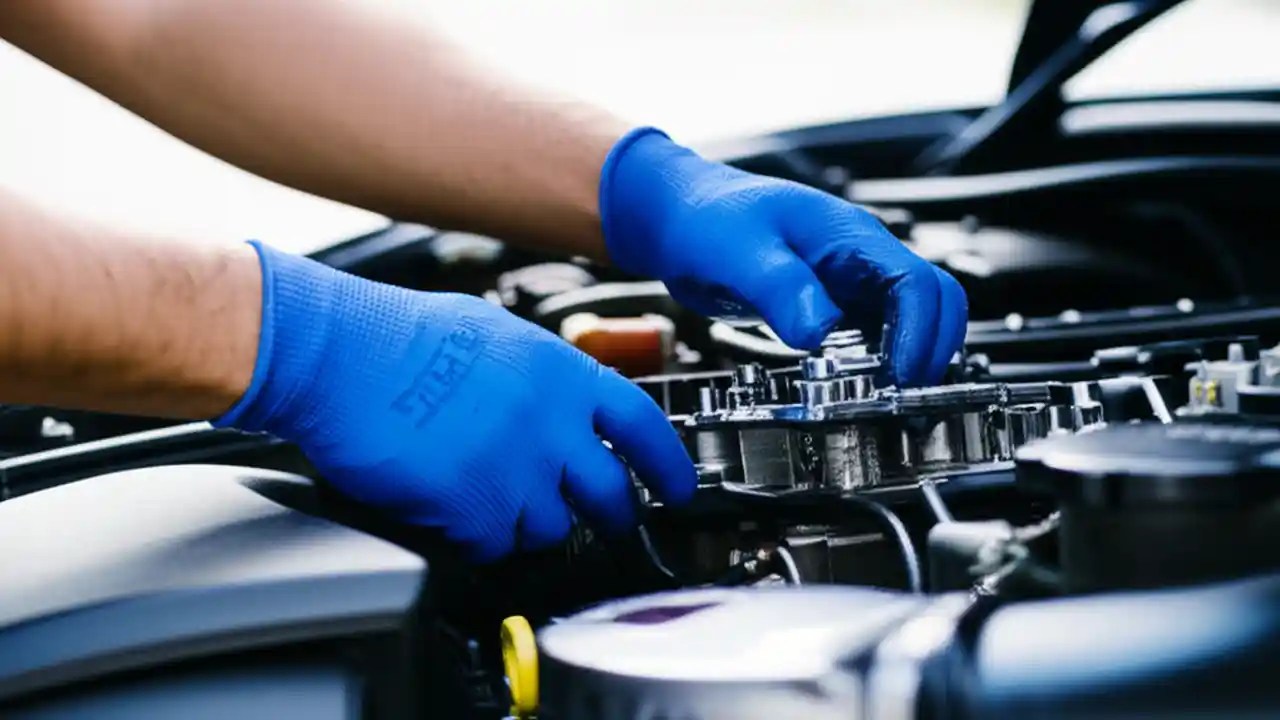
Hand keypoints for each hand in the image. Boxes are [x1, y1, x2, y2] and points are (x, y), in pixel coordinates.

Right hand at [216, 243, 695, 560]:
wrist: (339, 352)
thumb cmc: (400, 335)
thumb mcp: (496, 333)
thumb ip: (543, 376)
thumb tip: (563, 402)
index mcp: (562, 373)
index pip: (643, 427)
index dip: (669, 466)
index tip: (677, 490)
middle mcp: (551, 422)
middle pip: (611, 494)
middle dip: (612, 516)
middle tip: (604, 522)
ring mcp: (516, 468)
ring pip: (552, 528)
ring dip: (528, 522)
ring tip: (489, 494)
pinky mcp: (474, 507)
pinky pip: (495, 546)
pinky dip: (477, 537)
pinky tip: (452, 506)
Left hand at [599, 129, 967, 385]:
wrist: (680, 218)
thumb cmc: (706, 219)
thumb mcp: (737, 253)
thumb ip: (781, 288)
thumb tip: (820, 331)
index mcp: (850, 236)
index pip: (917, 283)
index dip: (919, 335)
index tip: (899, 379)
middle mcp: (861, 258)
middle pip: (936, 301)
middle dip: (932, 350)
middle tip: (907, 400)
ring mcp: (851, 281)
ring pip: (913, 320)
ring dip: (912, 359)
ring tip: (891, 402)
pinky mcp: (835, 304)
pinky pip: (877, 334)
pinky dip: (882, 362)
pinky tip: (862, 389)